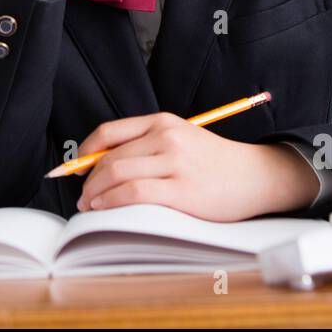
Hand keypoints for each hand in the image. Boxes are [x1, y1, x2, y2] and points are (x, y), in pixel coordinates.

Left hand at [71, 113, 321, 220]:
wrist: (256, 176)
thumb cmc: (215, 163)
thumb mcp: (181, 140)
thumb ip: (147, 146)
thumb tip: (101, 165)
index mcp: (163, 122)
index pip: (110, 132)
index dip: (85, 151)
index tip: (75, 169)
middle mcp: (167, 137)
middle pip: (110, 157)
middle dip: (87, 179)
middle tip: (81, 195)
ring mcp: (175, 162)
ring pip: (118, 174)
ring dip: (95, 192)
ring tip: (89, 205)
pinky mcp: (181, 189)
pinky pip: (134, 193)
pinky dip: (111, 201)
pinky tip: (104, 208)